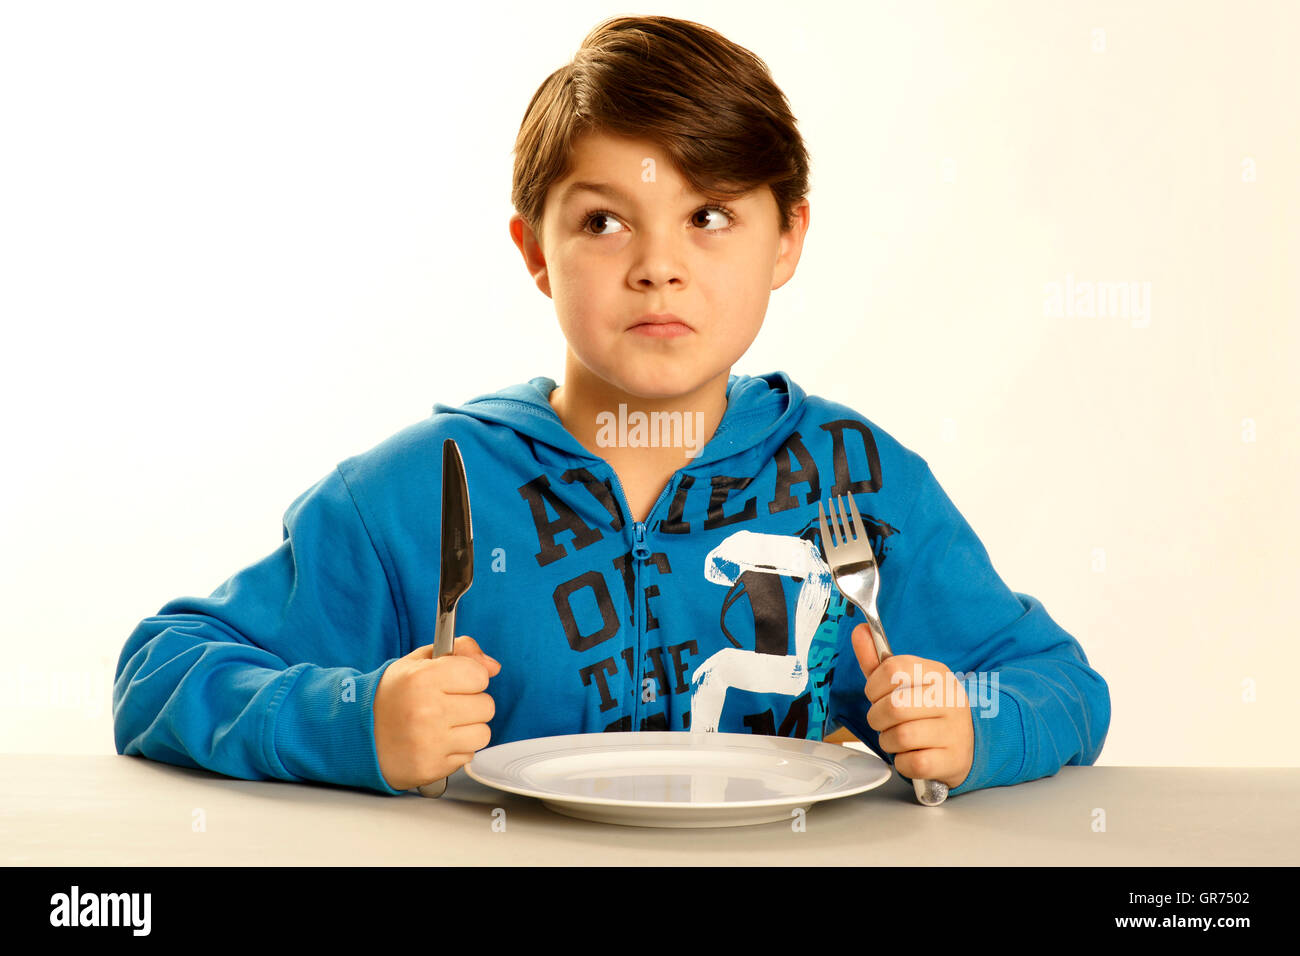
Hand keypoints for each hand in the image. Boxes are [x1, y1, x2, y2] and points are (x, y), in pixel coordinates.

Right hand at [373, 635, 500, 790]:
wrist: (357, 735)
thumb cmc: (391, 696)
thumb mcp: (419, 661)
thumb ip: (460, 651)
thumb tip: (493, 667)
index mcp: (423, 678)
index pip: (480, 676)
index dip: (470, 678)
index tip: (454, 682)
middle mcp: (428, 711)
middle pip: (486, 706)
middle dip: (470, 704)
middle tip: (446, 705)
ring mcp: (430, 743)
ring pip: (483, 734)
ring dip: (468, 730)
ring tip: (443, 725)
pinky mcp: (431, 768)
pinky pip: (467, 757)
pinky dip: (455, 750)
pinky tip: (435, 743)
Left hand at [851, 623, 973, 789]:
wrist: (968, 742)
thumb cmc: (927, 709)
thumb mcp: (905, 681)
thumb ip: (878, 660)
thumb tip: (859, 630)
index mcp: (936, 673)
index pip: (892, 670)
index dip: (873, 686)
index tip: (877, 695)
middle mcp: (949, 699)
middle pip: (893, 706)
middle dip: (877, 718)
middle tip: (884, 721)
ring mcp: (954, 730)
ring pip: (900, 737)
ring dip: (888, 742)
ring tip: (897, 738)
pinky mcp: (953, 760)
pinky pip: (912, 763)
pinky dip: (902, 762)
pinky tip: (911, 755)